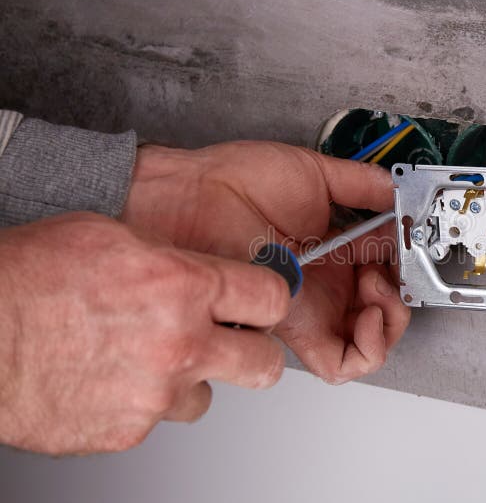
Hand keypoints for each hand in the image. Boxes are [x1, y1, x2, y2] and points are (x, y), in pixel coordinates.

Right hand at [0, 213, 289, 454]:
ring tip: (146, 361)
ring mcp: (155, 394)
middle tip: (235, 343)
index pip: (273, 299)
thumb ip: (172, 259)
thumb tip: (201, 271)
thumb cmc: (28, 278)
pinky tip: (110, 380)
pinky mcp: (127, 431)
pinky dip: (141, 404)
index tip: (264, 302)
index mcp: (183, 286)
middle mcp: (180, 344)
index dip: (271, 299)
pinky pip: (155, 420)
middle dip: (253, 352)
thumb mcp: (113, 237)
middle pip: (264, 363)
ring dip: (188, 381)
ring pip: (205, 397)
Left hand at [121, 142, 410, 382]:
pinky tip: (368, 317)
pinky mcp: (295, 329)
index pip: (383, 273)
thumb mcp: (313, 174)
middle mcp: (324, 284)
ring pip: (366, 345)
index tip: (407, 247)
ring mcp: (311, 309)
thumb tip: (397, 190)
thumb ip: (360, 183)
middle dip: (398, 298)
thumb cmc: (233, 183)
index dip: (402, 268)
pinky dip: (368, 350)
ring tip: (376, 290)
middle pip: (379, 314)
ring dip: (388, 323)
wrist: (191, 197)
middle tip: (389, 272)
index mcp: (332, 251)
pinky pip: (340, 364)